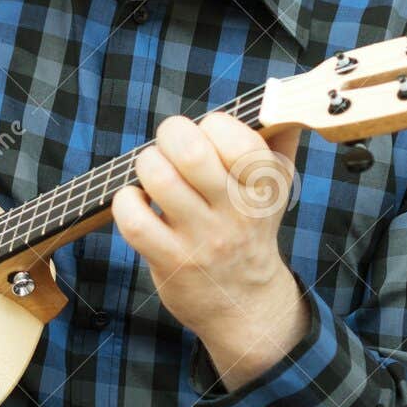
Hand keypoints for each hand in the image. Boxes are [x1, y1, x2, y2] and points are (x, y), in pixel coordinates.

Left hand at [111, 113, 307, 390]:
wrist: (244, 305)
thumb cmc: (250, 233)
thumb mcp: (273, 191)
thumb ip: (279, 142)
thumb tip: (281, 100)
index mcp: (263, 188)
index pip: (238, 137)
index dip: (213, 125)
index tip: (207, 137)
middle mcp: (236, 212)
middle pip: (190, 151)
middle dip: (170, 135)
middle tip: (170, 147)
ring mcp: (202, 239)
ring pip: (159, 179)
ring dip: (146, 165)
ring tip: (153, 174)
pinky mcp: (170, 261)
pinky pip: (134, 219)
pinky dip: (125, 201)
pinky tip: (135, 201)